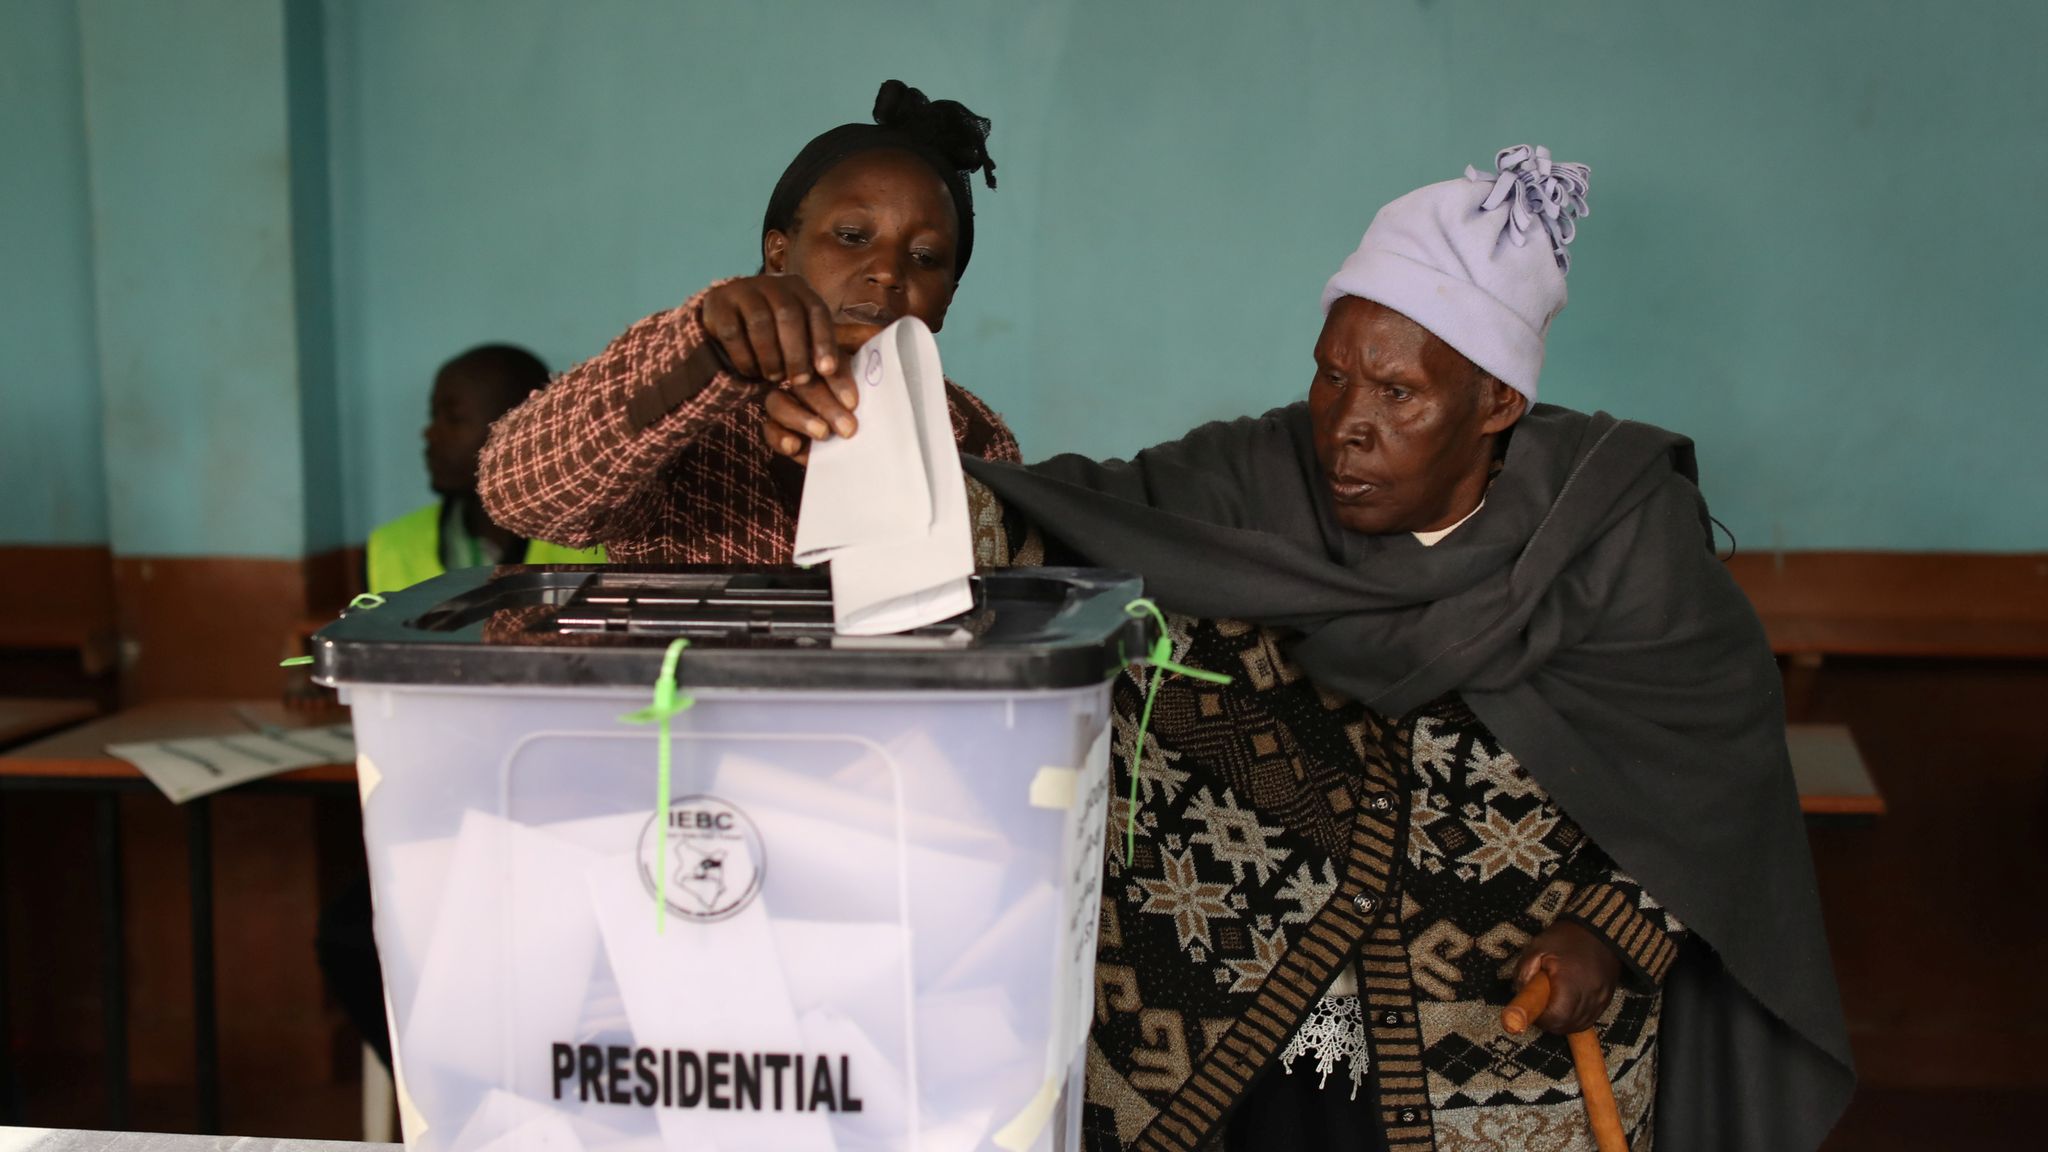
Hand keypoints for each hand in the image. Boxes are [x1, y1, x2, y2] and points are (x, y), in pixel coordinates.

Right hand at [702, 274, 840, 386]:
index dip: (823, 341)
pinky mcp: (719, 302)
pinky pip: (733, 332)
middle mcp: (773, 283)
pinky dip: (744, 357)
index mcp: (800, 289)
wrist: (729, 322)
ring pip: (760, 323)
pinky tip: (750, 371)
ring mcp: (743, 289)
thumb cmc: (777, 338)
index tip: (826, 370)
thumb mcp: (803, 345)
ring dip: (770, 356)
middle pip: (788, 315)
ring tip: (773, 378)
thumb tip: (850, 398)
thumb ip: (826, 364)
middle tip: (799, 381)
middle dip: (796, 353)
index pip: (817, 311)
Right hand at [760, 321, 884, 464]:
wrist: (866, 437)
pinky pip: (769, 430)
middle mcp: (799, 373)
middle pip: (801, 383)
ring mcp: (784, 400)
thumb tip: (886, 333)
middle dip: (824, 404)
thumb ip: (876, 352)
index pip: (823, 359)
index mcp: (822, 355)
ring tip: (823, 434)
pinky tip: (795, 445)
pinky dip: (780, 438)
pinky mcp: (777, 428)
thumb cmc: (873, 398)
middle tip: (848, 428)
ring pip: (778, 402)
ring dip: (801, 418)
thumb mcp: (876, 373)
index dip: (838, 379)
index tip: (853, 402)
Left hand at [1512, 921, 1620, 1033]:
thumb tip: (1519, 993)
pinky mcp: (1607, 998)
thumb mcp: (1537, 947)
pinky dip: (1577, 1017)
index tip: (1533, 1010)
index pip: (1556, 1017)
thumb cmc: (1566, 937)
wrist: (1599, 928)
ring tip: (1554, 1005)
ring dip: (1564, 1022)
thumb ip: (1524, 972)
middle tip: (1540, 1008)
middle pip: (1568, 1025)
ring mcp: (1601, 998)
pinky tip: (1568, 1006)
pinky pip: (1591, 1018)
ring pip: (1580, 1024)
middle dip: (1550, 1022)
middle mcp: (1589, 994)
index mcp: (1570, 982)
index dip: (1541, 1019)